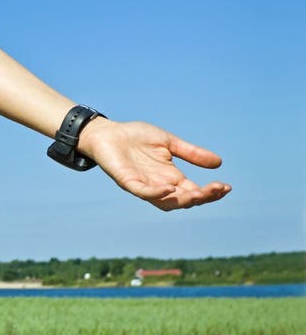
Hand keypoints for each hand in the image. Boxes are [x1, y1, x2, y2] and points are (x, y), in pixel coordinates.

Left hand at [77, 119, 231, 210]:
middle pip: (184, 200)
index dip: (211, 192)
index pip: (194, 191)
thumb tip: (219, 163)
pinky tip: (169, 188)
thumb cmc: (134, 137)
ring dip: (183, 200)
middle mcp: (159, 184)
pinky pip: (143, 192)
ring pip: (166, 202)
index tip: (227, 187)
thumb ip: (191, 153)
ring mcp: (143, 185)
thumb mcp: (168, 142)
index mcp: (170, 176)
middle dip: (203, 197)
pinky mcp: (127, 181)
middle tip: (218, 189)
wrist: (107, 132)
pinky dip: (156, 193)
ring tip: (199, 194)